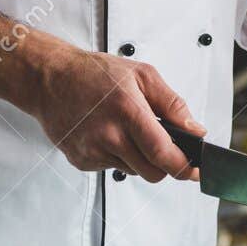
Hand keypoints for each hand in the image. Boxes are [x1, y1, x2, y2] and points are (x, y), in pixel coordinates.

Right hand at [22, 36, 204, 182]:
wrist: (49, 80)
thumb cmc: (94, 73)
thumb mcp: (143, 75)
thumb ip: (173, 104)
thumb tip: (196, 129)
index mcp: (128, 112)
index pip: (162, 153)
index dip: (184, 167)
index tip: (197, 171)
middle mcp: (108, 136)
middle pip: (151, 172)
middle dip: (165, 165)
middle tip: (165, 146)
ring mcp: (92, 152)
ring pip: (133, 171)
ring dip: (140, 158)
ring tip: (129, 130)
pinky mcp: (81, 161)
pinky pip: (111, 167)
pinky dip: (118, 156)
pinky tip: (109, 134)